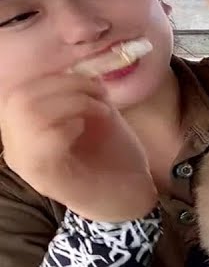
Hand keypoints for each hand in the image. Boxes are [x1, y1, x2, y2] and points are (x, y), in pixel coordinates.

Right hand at [0, 73, 156, 222]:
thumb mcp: (96, 117)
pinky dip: (70, 122)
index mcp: (26, 131)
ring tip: (99, 111)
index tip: (92, 84)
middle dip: (64, 85)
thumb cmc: (114, 158)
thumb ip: (82, 94)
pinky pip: (43, 138)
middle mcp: (17, 147)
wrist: (132, 198)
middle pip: (19, 98)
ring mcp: (28, 163)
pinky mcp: (45, 177)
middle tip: (98, 95)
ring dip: (71, 101)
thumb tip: (83, 68)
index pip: (20, 91)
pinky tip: (86, 128)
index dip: (56, 78)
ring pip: (28, 113)